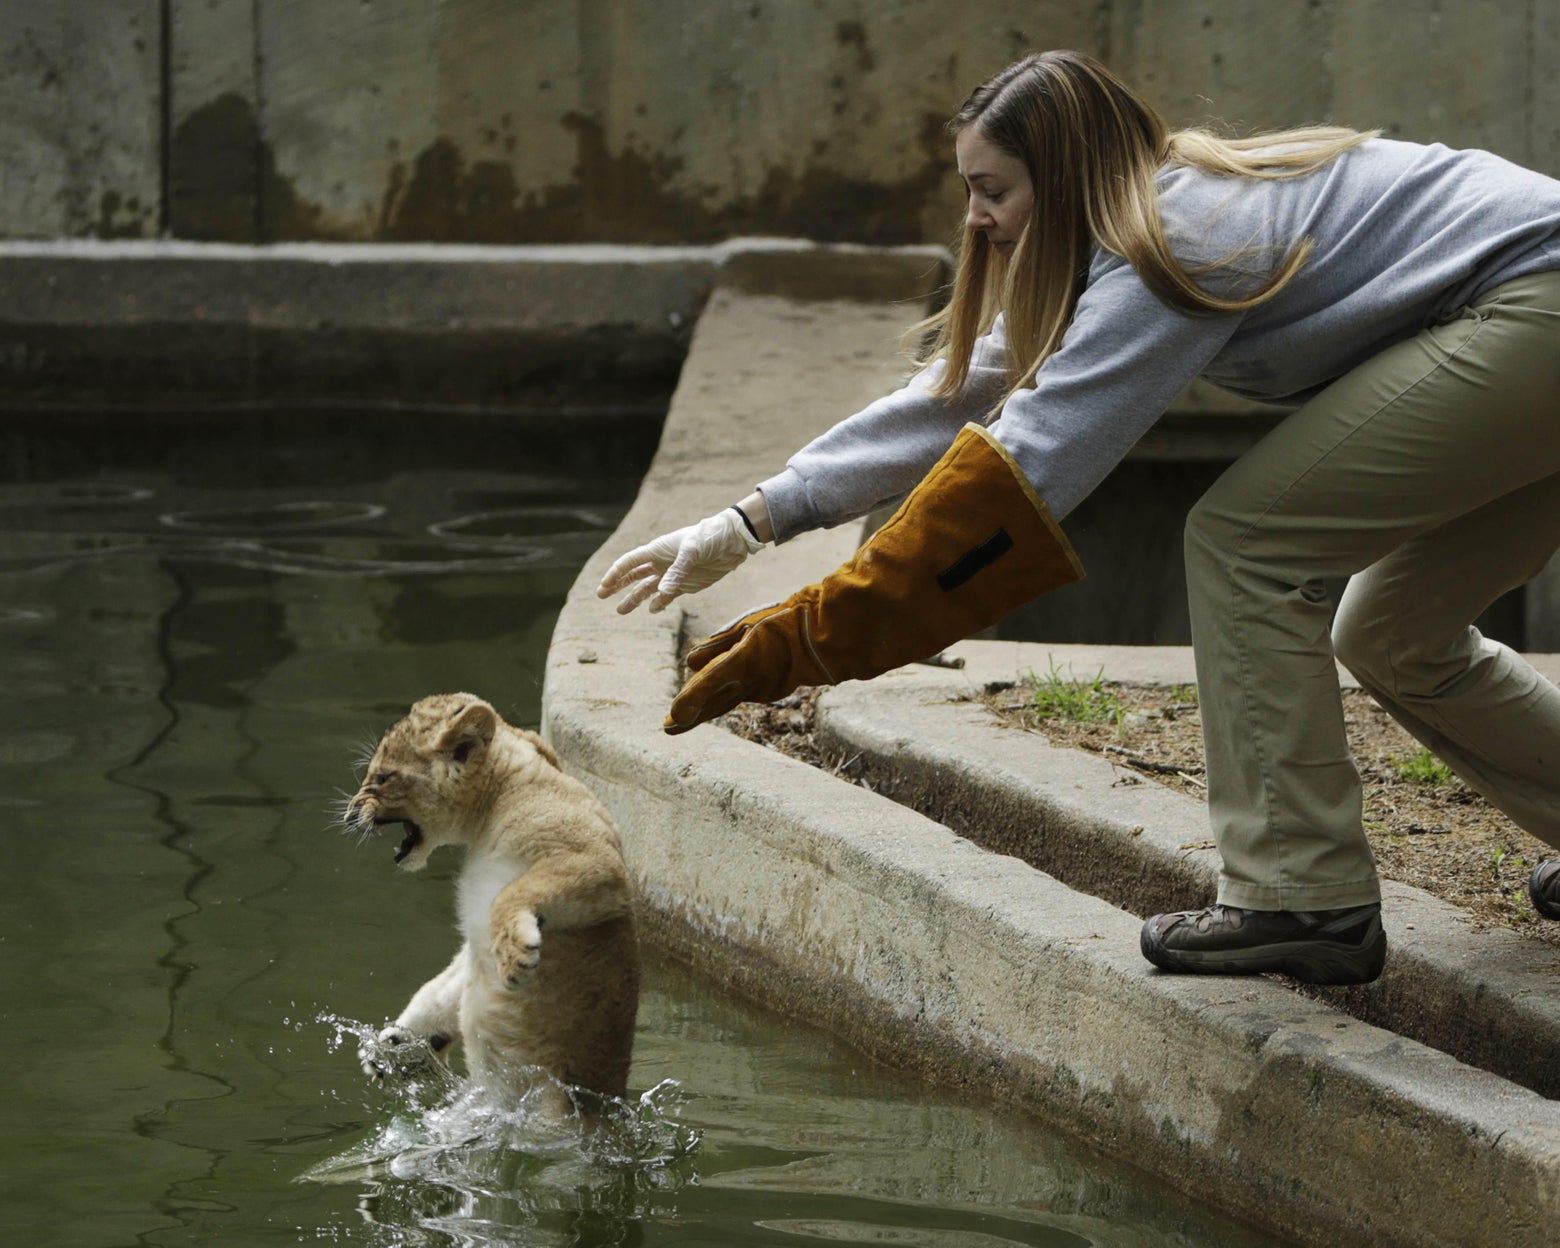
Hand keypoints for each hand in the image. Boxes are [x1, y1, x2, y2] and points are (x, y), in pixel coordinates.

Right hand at [597, 507, 763, 613]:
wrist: (732, 542)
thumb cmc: (709, 538)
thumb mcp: (692, 551)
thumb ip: (677, 572)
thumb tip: (660, 593)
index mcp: (657, 550)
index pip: (629, 562)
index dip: (615, 573)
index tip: (603, 586)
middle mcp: (660, 563)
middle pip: (632, 575)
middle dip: (616, 585)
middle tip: (601, 595)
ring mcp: (672, 575)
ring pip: (647, 589)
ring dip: (633, 599)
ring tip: (620, 610)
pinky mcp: (685, 585)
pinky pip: (666, 597)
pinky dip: (658, 604)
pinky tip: (651, 610)